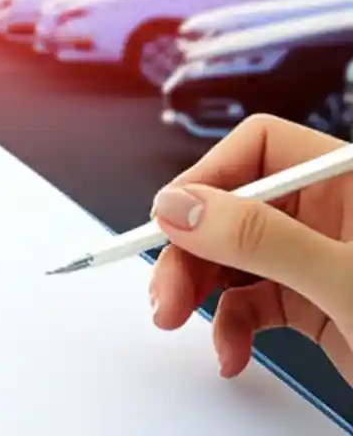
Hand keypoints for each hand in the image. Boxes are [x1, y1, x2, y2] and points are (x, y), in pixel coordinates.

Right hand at [149, 114, 352, 382]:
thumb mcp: (348, 282)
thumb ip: (262, 238)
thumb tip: (184, 206)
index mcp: (352, 182)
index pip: (259, 149)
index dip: (208, 179)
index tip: (172, 222)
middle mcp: (335, 213)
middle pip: (231, 206)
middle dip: (192, 250)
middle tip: (166, 292)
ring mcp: (322, 259)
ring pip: (233, 256)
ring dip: (201, 292)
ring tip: (183, 322)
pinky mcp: (316, 303)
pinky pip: (252, 301)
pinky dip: (232, 327)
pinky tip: (233, 351)